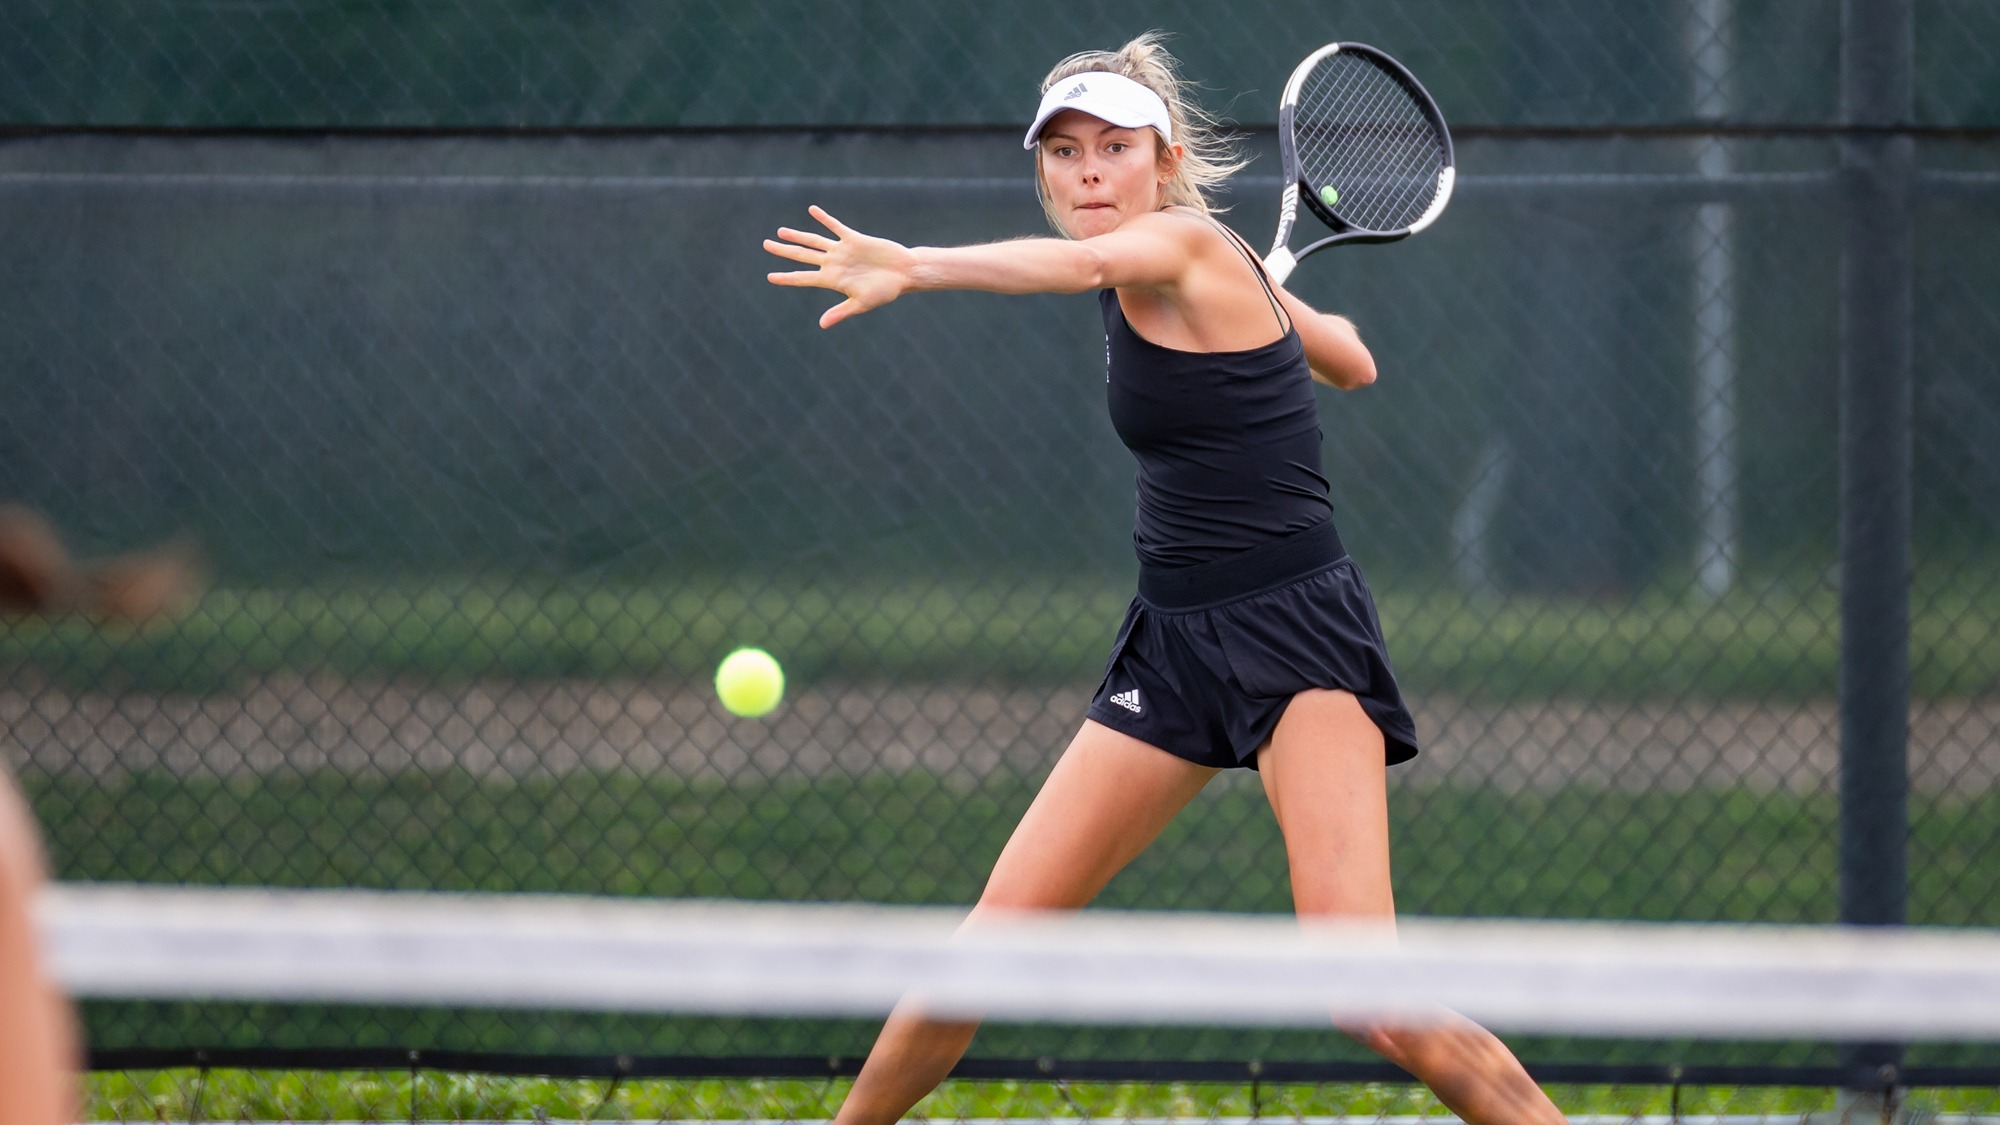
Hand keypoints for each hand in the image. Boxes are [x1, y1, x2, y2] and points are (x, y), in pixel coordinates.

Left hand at [764, 205, 915, 328]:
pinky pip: (835, 226)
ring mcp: (842, 250)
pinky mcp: (853, 239)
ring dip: (797, 235)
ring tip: (780, 231)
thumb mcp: (862, 304)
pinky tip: (812, 210)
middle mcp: (833, 264)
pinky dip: (824, 219)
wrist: (904, 273)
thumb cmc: (885, 291)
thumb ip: (841, 312)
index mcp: (832, 280)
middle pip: (802, 256)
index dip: (786, 278)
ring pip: (814, 241)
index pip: (803, 278)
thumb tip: (822, 325)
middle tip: (765, 245)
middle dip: (783, 250)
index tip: (769, 277)